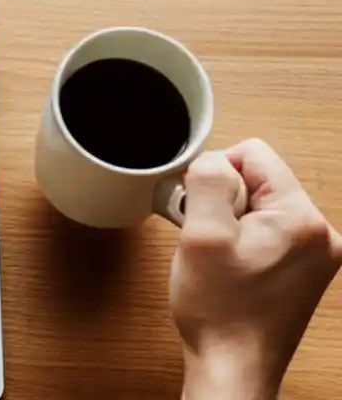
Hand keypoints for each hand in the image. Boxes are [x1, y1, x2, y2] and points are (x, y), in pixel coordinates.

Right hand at [171, 140, 341, 399]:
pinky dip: (240, 240)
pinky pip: (267, 230)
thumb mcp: (201, 235)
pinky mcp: (303, 268)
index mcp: (301, 218)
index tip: (202, 211)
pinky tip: (227, 266)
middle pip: (259, 180)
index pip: (254, 154)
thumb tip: (212, 160)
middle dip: (223, 202)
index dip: (216, 176)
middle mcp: (320, 232)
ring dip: (229, 222)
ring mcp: (315, 252)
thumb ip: (207, 181)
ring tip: (217, 257)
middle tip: (207, 240)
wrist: (233, 366)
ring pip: (260, 205)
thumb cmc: (219, 311)